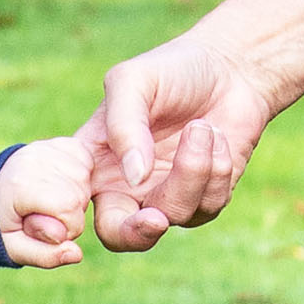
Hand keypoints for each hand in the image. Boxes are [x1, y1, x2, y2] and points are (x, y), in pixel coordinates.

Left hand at [0, 135, 91, 269]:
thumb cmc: (2, 227)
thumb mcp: (15, 250)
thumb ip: (45, 256)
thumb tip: (77, 255)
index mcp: (22, 186)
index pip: (69, 207)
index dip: (67, 228)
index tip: (47, 231)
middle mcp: (34, 160)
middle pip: (80, 193)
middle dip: (71, 214)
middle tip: (45, 217)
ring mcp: (45, 147)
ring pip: (85, 177)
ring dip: (76, 196)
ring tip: (51, 202)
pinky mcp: (57, 142)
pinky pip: (86, 159)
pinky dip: (80, 176)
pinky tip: (60, 186)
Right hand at [76, 33, 276, 249]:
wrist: (231, 66)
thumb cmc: (173, 69)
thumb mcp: (133, 81)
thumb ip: (123, 125)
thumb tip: (134, 177)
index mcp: (96, 166)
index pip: (71, 209)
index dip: (71, 223)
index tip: (88, 213)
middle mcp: (126, 189)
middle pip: (120, 236)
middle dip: (137, 233)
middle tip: (155, 220)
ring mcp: (165, 197)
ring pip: (174, 214)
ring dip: (194, 170)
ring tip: (202, 127)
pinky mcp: (203, 199)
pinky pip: (208, 206)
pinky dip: (218, 169)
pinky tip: (217, 138)